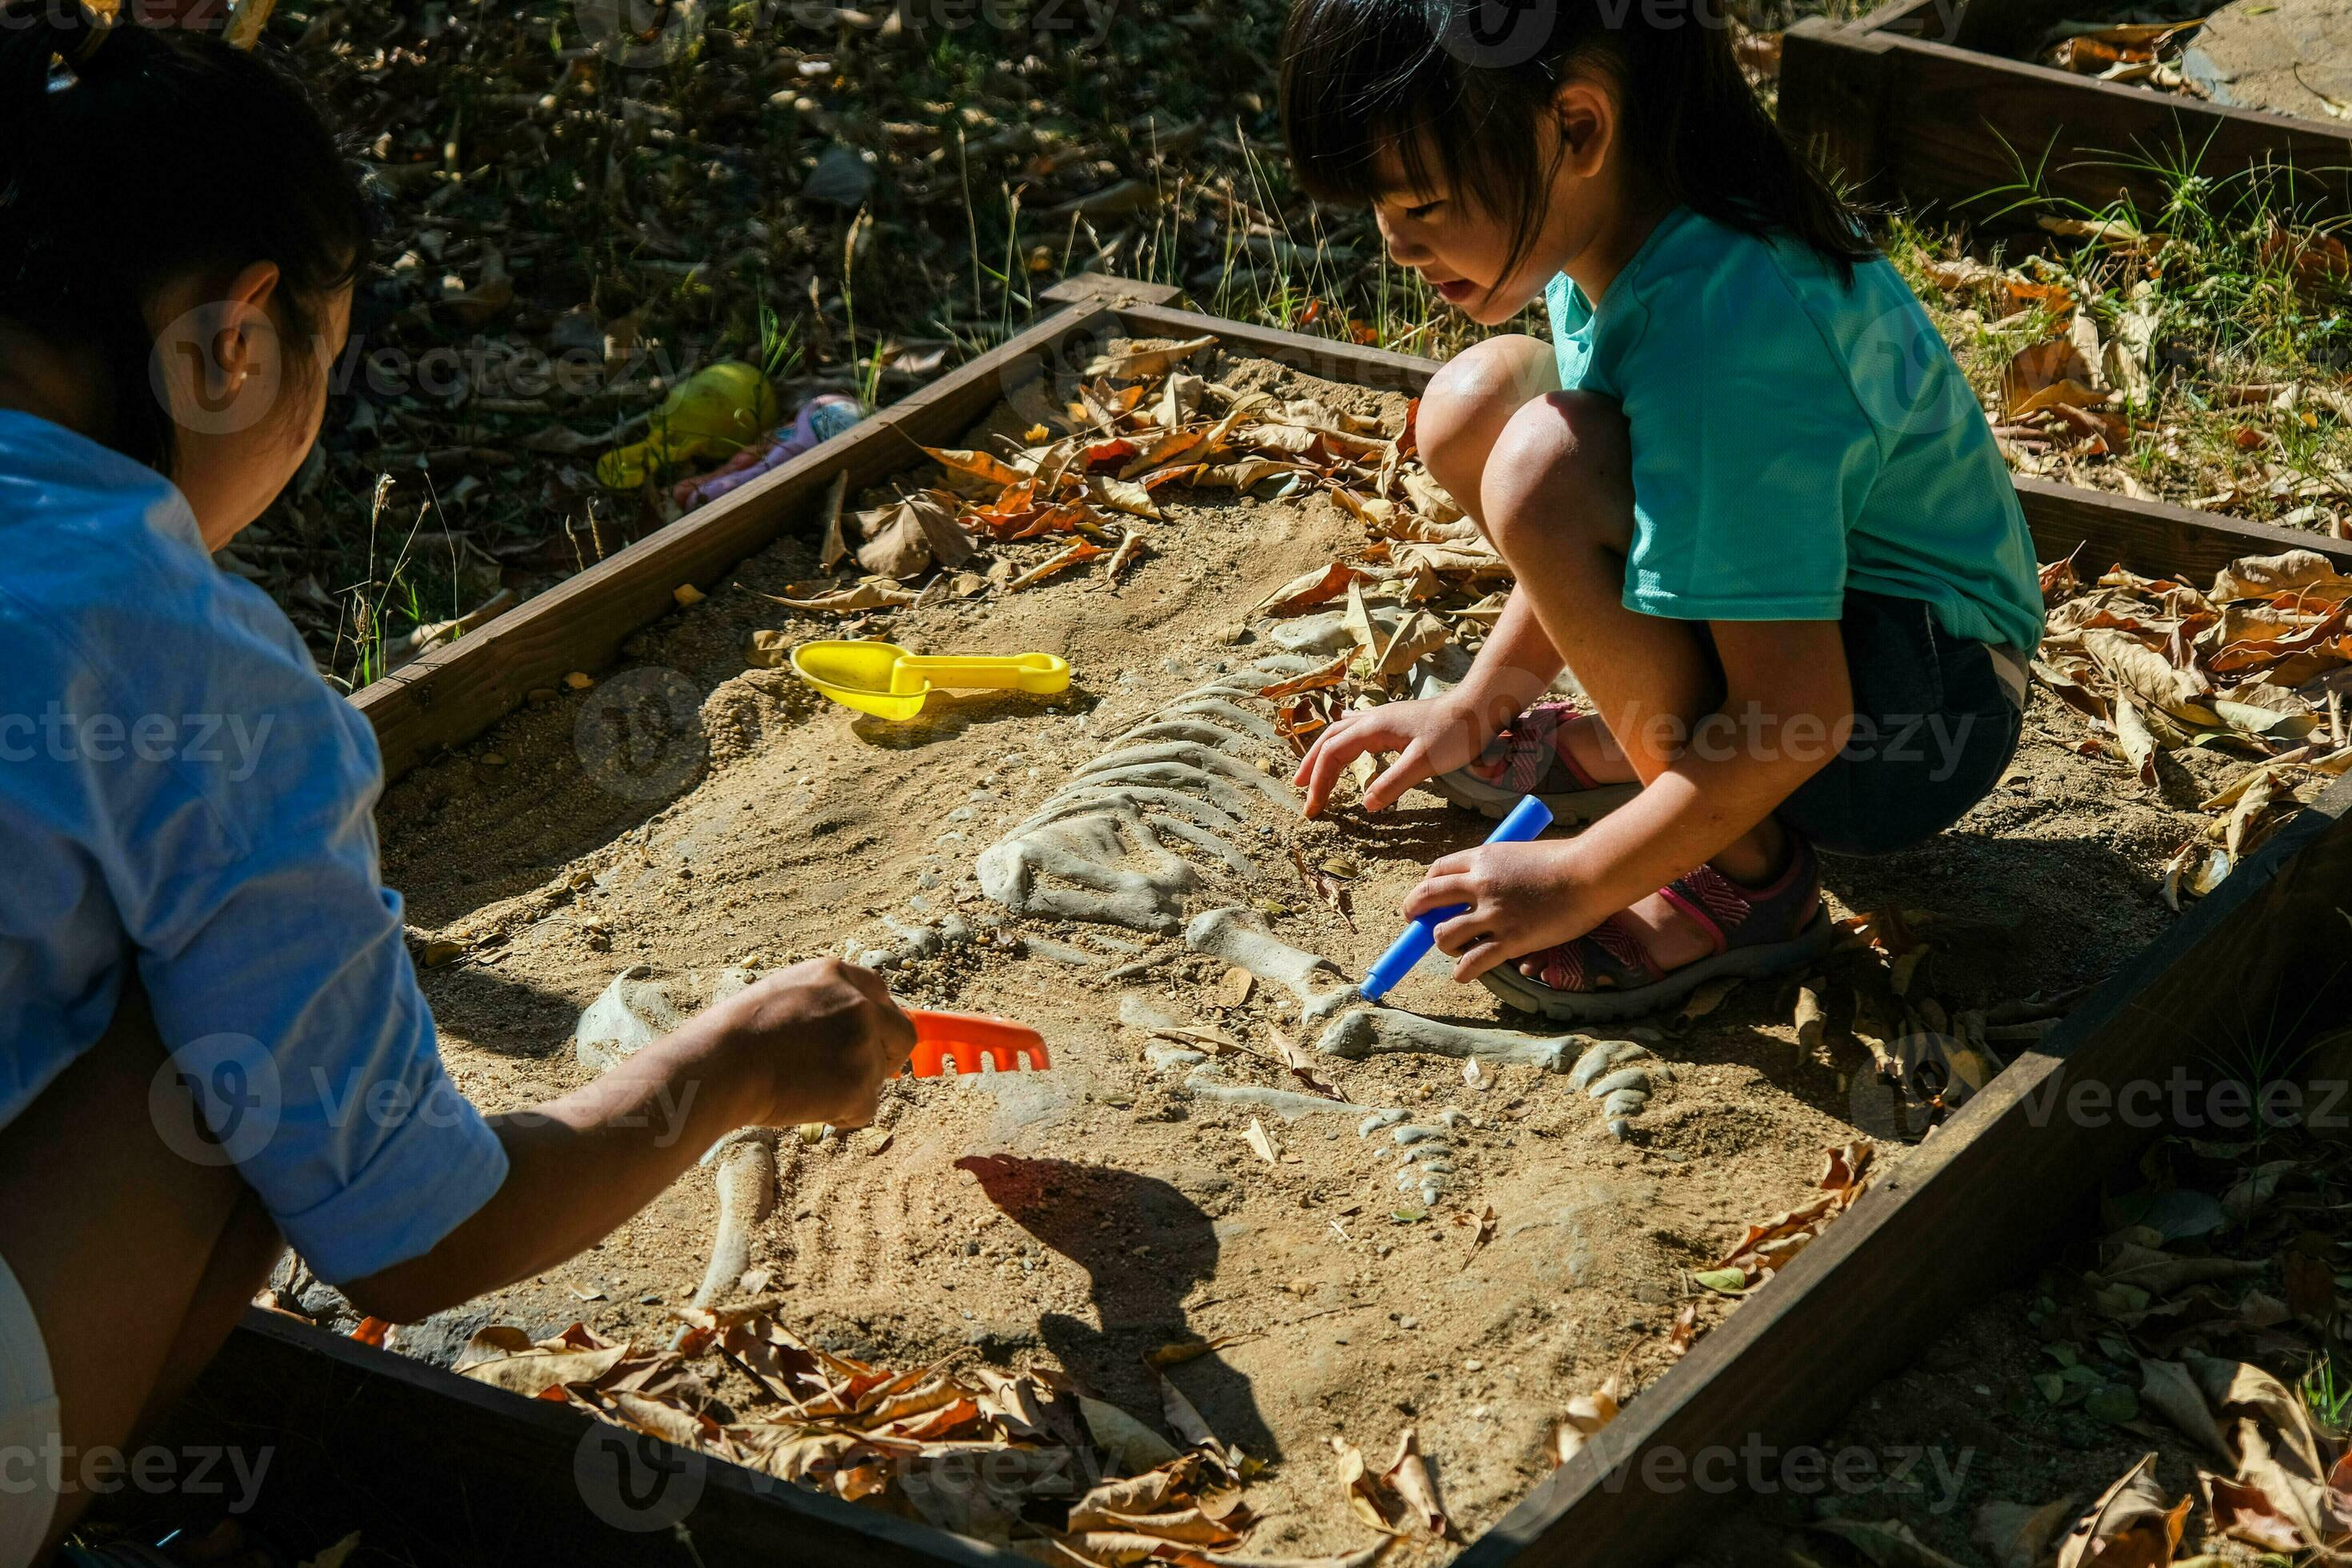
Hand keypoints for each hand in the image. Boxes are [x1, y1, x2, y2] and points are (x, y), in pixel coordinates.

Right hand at [707, 959, 915, 1128]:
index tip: (872, 1040)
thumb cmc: (733, 1037)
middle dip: (887, 1057)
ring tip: (802, 1089)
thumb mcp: (781, 996)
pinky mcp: (859, 1082)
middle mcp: (858, 1004)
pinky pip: (865, 1109)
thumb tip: (843, 1029)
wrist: (719, 1065)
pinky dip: (842, 1116)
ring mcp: (862, 1042)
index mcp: (835, 975)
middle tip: (856, 1076)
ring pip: (877, 1077)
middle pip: (902, 1034)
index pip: (880, 994)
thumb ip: (821, 1005)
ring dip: (850, 1090)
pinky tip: (806, 1106)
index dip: (877, 1022)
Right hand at [1293, 693, 1492, 816]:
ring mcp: (1383, 718)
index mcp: (1373, 728)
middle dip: (1312, 768)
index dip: (1319, 782)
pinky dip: (1343, 739)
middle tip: (1301, 793)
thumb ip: (1392, 783)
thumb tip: (1365, 805)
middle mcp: (1372, 719)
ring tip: (1312, 773)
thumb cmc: (1456, 733)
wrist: (1480, 706)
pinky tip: (1344, 739)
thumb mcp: (1424, 762)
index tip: (1314, 809)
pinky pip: (1357, 728)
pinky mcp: (1395, 721)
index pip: (1333, 754)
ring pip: (1341, 733)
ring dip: (1323, 754)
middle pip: (1329, 741)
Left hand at [1402, 838, 1611, 982]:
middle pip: (1428, 897)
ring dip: (1443, 943)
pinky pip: (1472, 962)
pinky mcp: (1510, 939)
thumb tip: (1483, 881)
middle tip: (1414, 922)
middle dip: (1415, 912)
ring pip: (1444, 934)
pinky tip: (1463, 974)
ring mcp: (1494, 913)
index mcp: (1483, 858)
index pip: (1438, 871)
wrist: (1590, 874)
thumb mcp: (1521, 853)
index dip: (1426, 885)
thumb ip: (1498, 868)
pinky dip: (1462, 971)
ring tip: (1453, 948)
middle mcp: (1481, 884)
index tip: (1427, 897)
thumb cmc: (1565, 861)